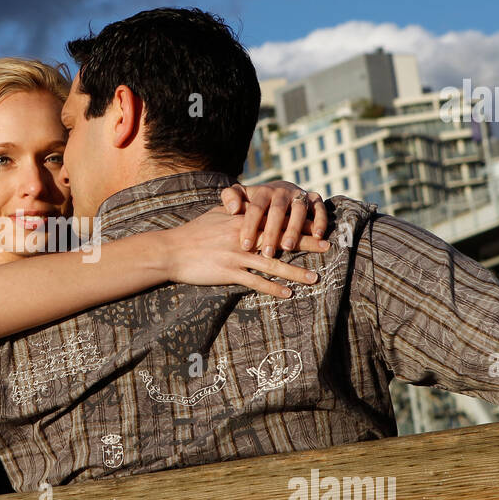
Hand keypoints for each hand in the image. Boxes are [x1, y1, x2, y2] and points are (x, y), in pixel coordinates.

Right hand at [160, 209, 318, 297]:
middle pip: (280, 240)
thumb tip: (250, 205)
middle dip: (306, 244)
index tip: (316, 224)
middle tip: (328, 247)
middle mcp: (243, 237)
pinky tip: (287, 294)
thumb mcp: (215, 214)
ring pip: (273, 265)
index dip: (297, 223)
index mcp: (242, 221)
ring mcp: (236, 256)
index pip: (275, 220)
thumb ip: (236, 210)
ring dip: (296, 272)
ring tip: (315, 278)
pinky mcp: (228, 272)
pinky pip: (255, 282)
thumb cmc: (193, 233)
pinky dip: (272, 289)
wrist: (171, 251)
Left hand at [220, 181, 329, 257]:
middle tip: (267, 253)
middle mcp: (282, 191)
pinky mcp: (314, 199)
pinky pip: (320, 209)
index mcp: (263, 192)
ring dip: (294, 229)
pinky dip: (320, 221)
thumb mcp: (240, 195)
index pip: (255, 209)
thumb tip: (233, 208)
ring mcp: (299, 194)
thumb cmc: (254, 200)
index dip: (250, 226)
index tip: (245, 246)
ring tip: (288, 247)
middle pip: (277, 211)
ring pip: (298, 211)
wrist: (277, 190)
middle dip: (272, 233)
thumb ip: (230, 197)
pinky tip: (316, 236)